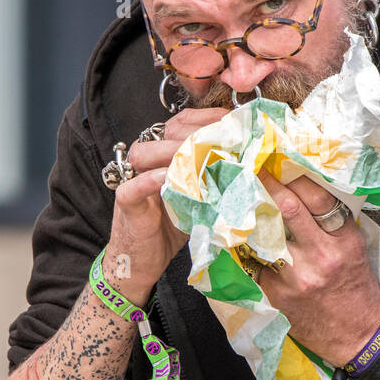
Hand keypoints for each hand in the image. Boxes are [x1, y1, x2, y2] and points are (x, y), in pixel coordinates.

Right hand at [105, 107, 230, 300]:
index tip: (236, 120)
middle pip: (169, 132)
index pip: (184, 122)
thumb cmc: (174, 227)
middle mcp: (147, 159)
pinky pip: (136, 185)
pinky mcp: (126, 201)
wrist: (144, 261)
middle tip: (229, 140)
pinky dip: (154, 179)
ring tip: (205, 157)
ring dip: (178, 151)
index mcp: (165, 152)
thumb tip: (253, 163)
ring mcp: (133, 178)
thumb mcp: (201, 197)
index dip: (210, 118)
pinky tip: (172, 177)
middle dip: (200, 133)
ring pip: (148, 152)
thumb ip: (216, 177)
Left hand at [254, 170, 379, 366]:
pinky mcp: (277, 293)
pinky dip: (251, 251)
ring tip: (240, 196)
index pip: (317, 196)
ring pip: (266, 233)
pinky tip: (244, 241)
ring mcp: (296, 276)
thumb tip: (302, 189)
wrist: (358, 335)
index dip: (294, 174)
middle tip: (252, 165)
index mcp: (343, 240)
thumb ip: (332, 222)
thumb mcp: (355, 248)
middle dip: (267, 183)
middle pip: (288, 208)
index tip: (278, 159)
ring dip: (252, 213)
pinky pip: (256, 262)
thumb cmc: (356, 287)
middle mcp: (320, 255)